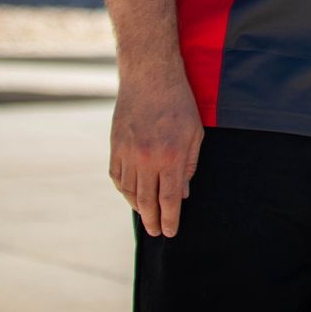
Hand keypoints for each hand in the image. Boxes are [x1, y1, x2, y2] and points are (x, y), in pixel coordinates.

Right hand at [109, 68, 202, 236]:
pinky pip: (117, 177)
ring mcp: (128, 153)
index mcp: (171, 156)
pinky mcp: (115, 147)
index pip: (169, 199)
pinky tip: (132, 196)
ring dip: (138, 207)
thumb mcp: (195, 133)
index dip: (170, 218)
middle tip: (157, 233)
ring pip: (130, 191)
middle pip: (147, 200)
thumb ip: (190, 165)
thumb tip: (183, 194)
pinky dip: (125, 190)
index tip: (170, 232)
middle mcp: (147, 159)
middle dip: (153, 220)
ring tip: (146, 216)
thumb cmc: (179, 104)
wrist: (150, 78)